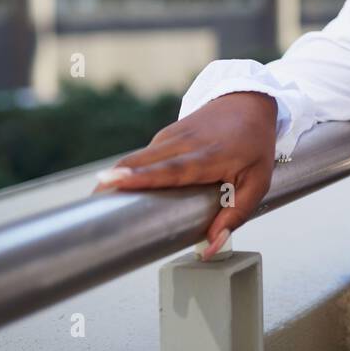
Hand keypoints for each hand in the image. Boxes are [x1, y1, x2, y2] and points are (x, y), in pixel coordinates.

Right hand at [91, 92, 279, 259]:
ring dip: (116, 177)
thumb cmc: (254, 144)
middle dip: (115, 180)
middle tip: (92, 203)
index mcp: (209, 156)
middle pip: (143, 162)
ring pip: (137, 158)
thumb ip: (235, 215)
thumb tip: (211, 248)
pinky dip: (127, 171)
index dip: (142, 177)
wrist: (248, 101)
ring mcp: (171, 136)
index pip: (172, 168)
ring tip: (96, 202)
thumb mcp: (257, 182)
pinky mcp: (164, 136)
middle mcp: (185, 143)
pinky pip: (142, 156)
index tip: (114, 181)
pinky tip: (115, 188)